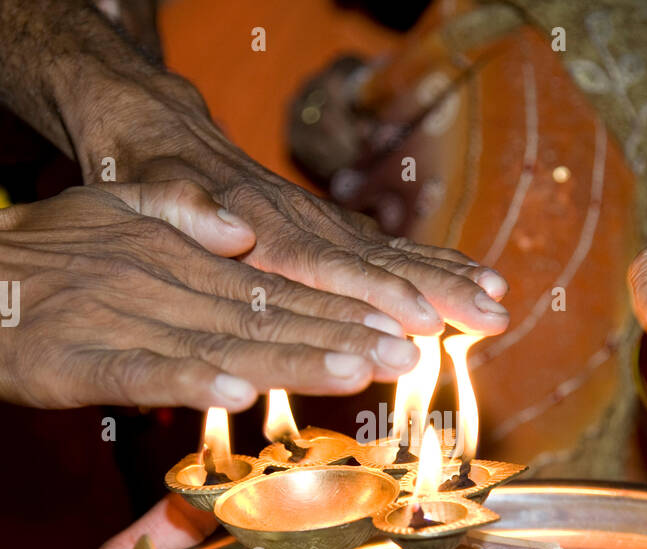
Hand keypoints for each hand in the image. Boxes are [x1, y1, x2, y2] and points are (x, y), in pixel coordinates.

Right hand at [0, 182, 425, 410]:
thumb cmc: (29, 256)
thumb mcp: (110, 219)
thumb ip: (177, 222)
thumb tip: (241, 227)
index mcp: (175, 258)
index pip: (274, 288)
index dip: (340, 309)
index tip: (401, 328)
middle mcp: (157, 283)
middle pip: (263, 316)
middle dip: (341, 336)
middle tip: (409, 354)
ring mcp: (115, 320)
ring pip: (216, 343)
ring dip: (290, 357)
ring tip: (356, 369)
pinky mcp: (67, 360)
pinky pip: (137, 373)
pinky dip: (186, 382)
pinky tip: (237, 392)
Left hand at [66, 73, 511, 336]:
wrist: (160, 131)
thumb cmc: (147, 170)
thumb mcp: (147, 189)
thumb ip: (184, 209)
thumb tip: (227, 228)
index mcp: (263, 225)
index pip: (329, 264)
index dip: (374, 293)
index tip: (418, 317)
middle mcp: (305, 223)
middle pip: (381, 258)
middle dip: (439, 288)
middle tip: (492, 315)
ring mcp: (322, 224)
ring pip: (396, 252)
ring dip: (449, 278)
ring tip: (500, 300)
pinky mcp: (329, 231)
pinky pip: (390, 250)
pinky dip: (435, 265)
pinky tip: (472, 283)